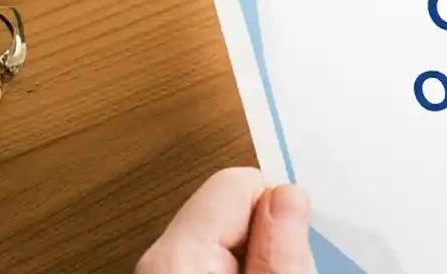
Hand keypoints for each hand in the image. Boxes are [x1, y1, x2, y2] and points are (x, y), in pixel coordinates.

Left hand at [136, 168, 311, 272]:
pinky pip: (206, 257)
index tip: (286, 241)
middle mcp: (158, 259)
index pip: (237, 181)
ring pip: (218, 234)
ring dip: (248, 253)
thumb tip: (288, 197)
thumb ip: (282, 248)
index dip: (274, 208)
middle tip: (274, 269)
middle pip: (226, 205)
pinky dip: (232, 267)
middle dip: (261, 231)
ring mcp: (158, 272)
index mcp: (180, 255)